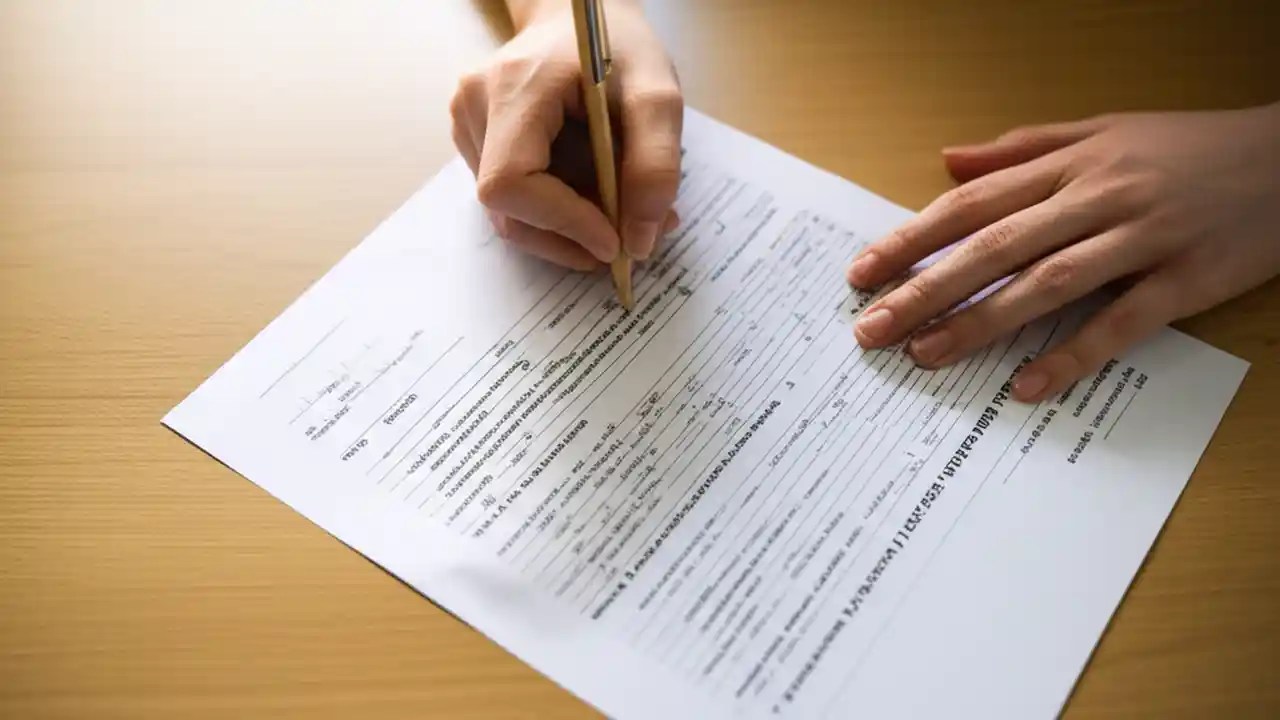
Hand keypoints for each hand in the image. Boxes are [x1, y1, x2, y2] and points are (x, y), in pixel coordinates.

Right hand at [451, 0, 682, 270]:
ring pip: (509, 214)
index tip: (613, 242)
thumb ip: (655, 165)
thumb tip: (637, 241)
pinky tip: (590, 197)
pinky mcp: (474, 141)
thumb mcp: (658, 95)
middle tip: (628, 242)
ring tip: (619, 217)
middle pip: (507, 210)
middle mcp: (475, 106)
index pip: (511, 181)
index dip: (561, 223)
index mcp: (514, 87)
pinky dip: (554, 214)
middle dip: (569, 237)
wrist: (577, 20)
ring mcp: (467, 124)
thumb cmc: (618, 48)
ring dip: (565, 231)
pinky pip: (511, 200)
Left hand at [848, 103, 1279, 401]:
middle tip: (872, 328)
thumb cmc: (1188, 148)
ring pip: (1046, 284)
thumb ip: (1022, 148)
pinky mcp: (1186, 279)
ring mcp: (1142, 239)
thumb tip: (948, 161)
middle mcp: (1096, 197)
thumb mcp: (1103, 130)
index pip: (972, 204)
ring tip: (925, 354)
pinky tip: (1027, 385)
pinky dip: (1072, 354)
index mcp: (1070, 164)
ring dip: (979, 322)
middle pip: (994, 247)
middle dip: (925, 288)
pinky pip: (1121, 322)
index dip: (912, 239)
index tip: (863, 272)